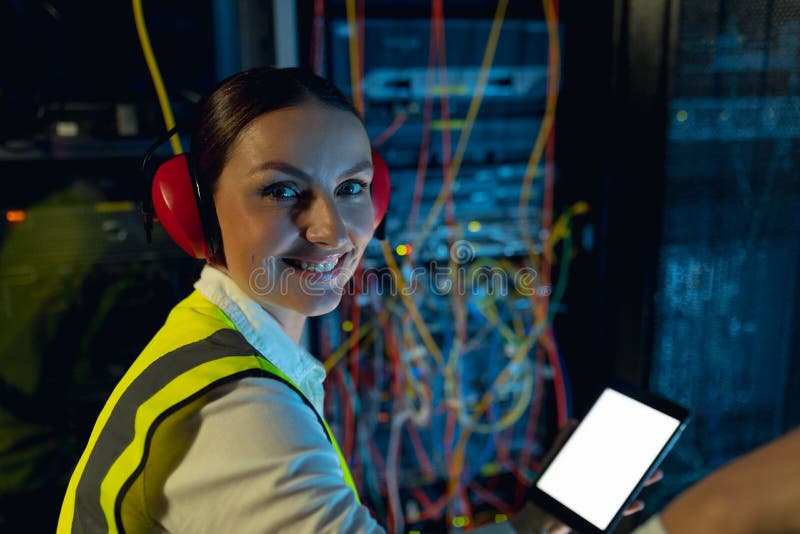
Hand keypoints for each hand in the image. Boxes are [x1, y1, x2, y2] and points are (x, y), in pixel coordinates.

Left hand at [512, 421, 665, 532]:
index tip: (642, 441)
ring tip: (654, 475)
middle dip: (641, 466)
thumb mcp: (554, 459)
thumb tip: (573, 421)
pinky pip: (617, 512)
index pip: (613, 457)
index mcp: (593, 469)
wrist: (540, 511)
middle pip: (625, 473)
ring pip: (626, 491)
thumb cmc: (547, 485)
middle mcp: (600, 482)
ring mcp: (600, 498)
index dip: (627, 451)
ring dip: (641, 484)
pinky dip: (628, 508)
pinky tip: (638, 502)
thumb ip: (562, 440)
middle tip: (656, 459)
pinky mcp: (598, 514)